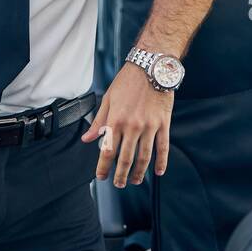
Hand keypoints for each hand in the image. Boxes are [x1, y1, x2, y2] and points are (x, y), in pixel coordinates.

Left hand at [81, 62, 172, 186]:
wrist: (151, 66)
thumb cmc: (127, 81)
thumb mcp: (108, 99)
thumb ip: (99, 121)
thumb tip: (87, 139)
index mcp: (116, 120)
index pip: (107, 151)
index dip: (103, 167)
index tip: (101, 177)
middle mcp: (132, 126)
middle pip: (126, 159)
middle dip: (121, 175)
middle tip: (119, 184)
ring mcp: (150, 126)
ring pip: (144, 157)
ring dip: (140, 172)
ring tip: (136, 181)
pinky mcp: (163, 123)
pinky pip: (163, 147)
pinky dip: (161, 162)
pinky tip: (158, 171)